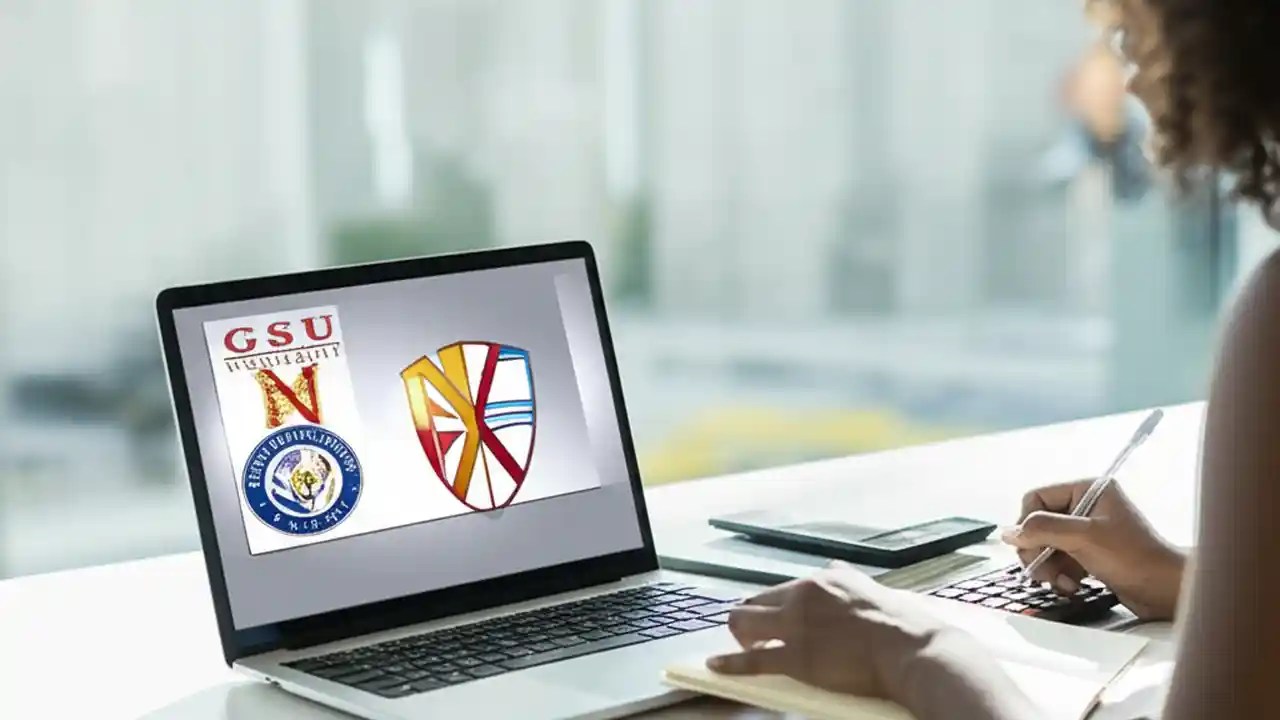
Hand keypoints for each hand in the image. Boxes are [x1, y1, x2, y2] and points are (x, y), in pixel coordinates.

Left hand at [707, 563, 1032, 718]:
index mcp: (822, 579)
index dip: (770, 606)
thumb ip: (847, 579)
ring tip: (738, 646)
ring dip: (738, 635)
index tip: (767, 617)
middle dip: (749, 618)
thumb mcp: (870, 589)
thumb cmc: (900, 625)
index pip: (781, 589)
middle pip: (756, 602)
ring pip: (745, 624)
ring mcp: (796, 625)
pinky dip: (730, 663)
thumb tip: (836, 567)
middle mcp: (802, 595)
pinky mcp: (795, 656)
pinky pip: (752, 658)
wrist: (911, 650)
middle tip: (749, 634)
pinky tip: (715, 666)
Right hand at [1002, 480, 1185, 619]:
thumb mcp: (1084, 538)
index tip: (1033, 548)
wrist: (1168, 591)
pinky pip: (1058, 560)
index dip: (1028, 524)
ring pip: (1045, 545)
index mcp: (1087, 489)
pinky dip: (1059, 575)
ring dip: (1048, 567)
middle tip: (1044, 573)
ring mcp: (1087, 531)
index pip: (1036, 499)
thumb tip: (1006, 532)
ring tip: (1063, 584)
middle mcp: (1085, 506)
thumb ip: (1042, 529)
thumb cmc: (1134, 558)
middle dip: (1037, 551)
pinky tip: (1072, 587)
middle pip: (1037, 524)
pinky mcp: (1090, 554)